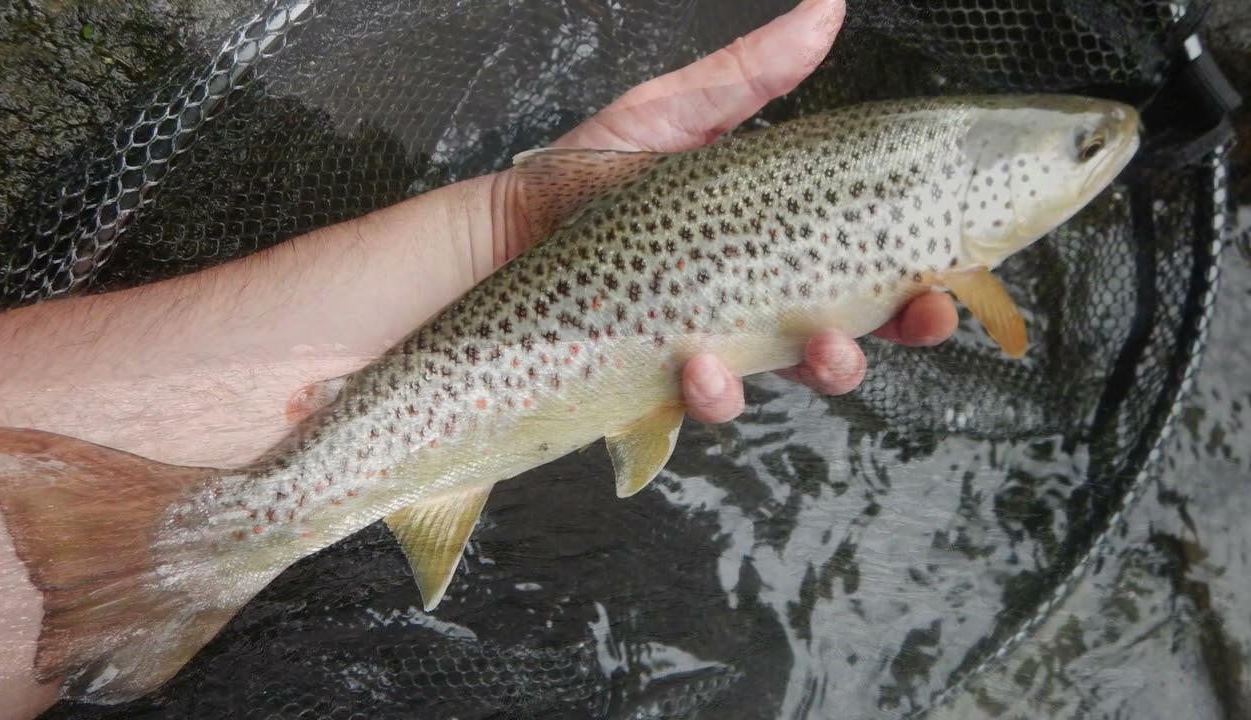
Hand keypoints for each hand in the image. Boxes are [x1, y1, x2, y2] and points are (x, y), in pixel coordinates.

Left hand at [454, 0, 957, 423]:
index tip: (951, 272)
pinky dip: (715, 390)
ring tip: (824, 344)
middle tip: (919, 316)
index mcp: (767, 243)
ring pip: (790, 376)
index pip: (860, 265)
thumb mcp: (671, 116)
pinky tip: (703, 366)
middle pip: (849, 328)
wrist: (504, 230)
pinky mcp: (661, 380)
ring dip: (825, 367)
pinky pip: (706, 401)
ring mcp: (712, 345)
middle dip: (893, 332)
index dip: (914, 277)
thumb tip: (826, 10)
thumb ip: (749, 77)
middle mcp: (750, 301)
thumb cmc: (584, 177)